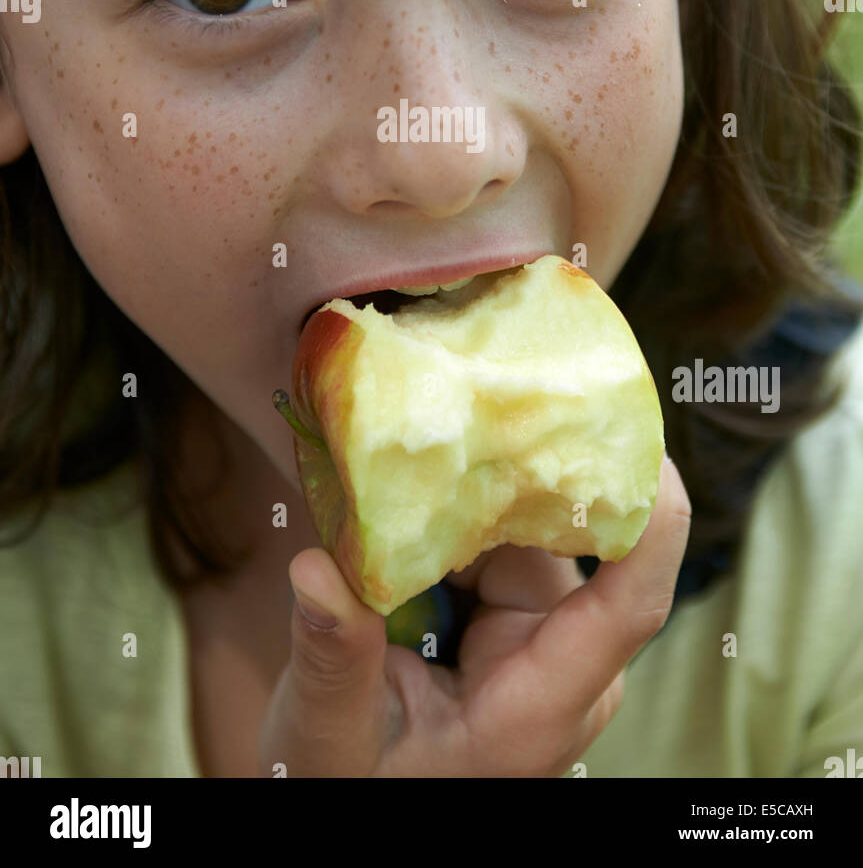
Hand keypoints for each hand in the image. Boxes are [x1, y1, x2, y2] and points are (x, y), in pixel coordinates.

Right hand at [257, 452, 690, 776]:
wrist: (368, 794)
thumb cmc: (360, 781)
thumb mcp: (330, 737)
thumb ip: (333, 658)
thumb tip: (315, 570)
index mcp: (541, 703)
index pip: (628, 603)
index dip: (651, 518)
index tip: (633, 435)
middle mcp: (561, 657)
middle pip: (560, 536)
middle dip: (506, 472)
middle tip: (439, 408)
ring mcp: (541, 628)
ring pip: (520, 522)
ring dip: (462, 493)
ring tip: (393, 465)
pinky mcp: (516, 607)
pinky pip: (495, 534)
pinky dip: (451, 513)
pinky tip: (401, 497)